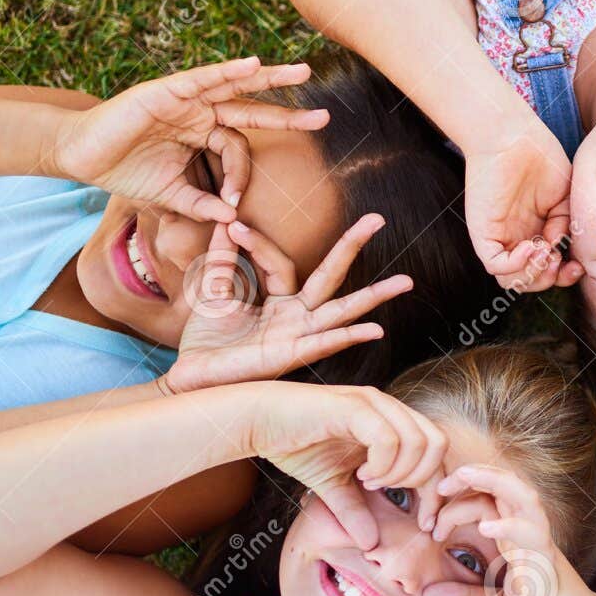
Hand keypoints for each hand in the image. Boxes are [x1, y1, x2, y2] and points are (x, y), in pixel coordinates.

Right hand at [49, 56, 328, 222]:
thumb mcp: (174, 196)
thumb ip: (203, 206)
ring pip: (234, 84)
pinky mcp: (167, 91)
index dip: (241, 174)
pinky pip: (204, 78)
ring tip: (301, 71)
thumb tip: (232, 221)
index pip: (238, 148)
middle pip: (252, 108)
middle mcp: (200, 113)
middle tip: (324, 118)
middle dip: (288, 112)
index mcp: (204, 134)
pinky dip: (227, 70)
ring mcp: (185, 99)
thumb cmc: (127, 172)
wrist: (84, 158)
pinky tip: (252, 64)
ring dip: (269, 77)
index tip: (234, 199)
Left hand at [162, 215, 409, 392]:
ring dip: (373, 296)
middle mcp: (296, 318)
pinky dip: (348, 337)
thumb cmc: (205, 340)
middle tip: (378, 218)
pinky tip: (375, 330)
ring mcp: (297, 337)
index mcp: (280, 302)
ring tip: (405, 282)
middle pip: (331, 276)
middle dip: (352, 246)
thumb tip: (226, 220)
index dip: (257, 242)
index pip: (280, 262)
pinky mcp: (290, 357)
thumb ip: (223, 258)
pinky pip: (324, 344)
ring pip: (341, 311)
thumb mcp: (213, 290)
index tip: (233, 223)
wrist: (190, 377)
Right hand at [248, 383, 447, 549]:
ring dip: (398, 472)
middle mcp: (390, 408)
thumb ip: (354, 510)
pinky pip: (389, 439)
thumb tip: (370, 543)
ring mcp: (374, 404)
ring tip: (369, 482)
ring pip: (419, 441)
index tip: (422, 522)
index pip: (437, 453)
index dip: (436, 492)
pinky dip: (382, 464)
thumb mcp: (332, 486)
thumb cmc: (295, 445)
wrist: (258, 421)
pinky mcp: (354, 407)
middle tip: (392, 497)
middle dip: (424, 483)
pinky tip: (362, 474)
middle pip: (438, 445)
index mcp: (392, 422)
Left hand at [416, 464, 595, 595]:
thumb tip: (428, 595)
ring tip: (464, 476)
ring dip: (493, 480)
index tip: (429, 519)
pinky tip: (485, 529)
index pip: (489, 499)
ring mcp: (542, 546)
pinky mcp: (550, 565)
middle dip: (472, 475)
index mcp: (516, 540)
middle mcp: (529, 535)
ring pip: (524, 497)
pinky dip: (510, 527)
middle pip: (506, 485)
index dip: (458, 498)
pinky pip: (533, 536)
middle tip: (439, 484)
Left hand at [462, 124, 580, 291]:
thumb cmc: (541, 159)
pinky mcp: (484, 232)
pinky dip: (515, 265)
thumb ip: (565, 225)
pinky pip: (496, 265)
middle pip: (529, 281)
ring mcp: (500, 237)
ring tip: (544, 254)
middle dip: (549, 279)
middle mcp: (518, 238)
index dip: (564, 276)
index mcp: (537, 232)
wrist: (515, 136)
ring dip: (533, 276)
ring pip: (511, 280)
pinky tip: (531, 247)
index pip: (547, 270)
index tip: (577, 265)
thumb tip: (558, 247)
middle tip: (558, 260)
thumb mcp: (565, 197)